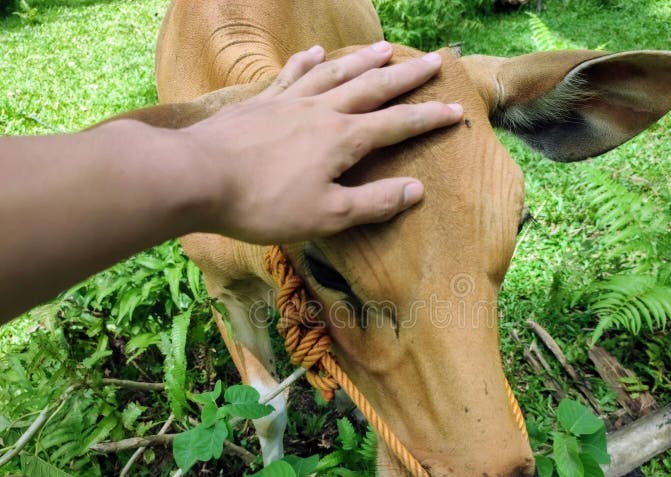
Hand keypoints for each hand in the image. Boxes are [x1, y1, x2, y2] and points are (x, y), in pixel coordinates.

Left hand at [181, 42, 463, 242]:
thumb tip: (417, 189)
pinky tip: (315, 52)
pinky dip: (307, 62)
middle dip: (406, 76)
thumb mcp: (327, 216)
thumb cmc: (264, 204)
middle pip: (372, 88)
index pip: (397, 125)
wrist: (197, 178)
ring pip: (335, 74)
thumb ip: (374, 202)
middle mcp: (321, 111)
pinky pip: (291, 75)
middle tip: (433, 60)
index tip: (456, 110)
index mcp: (343, 139)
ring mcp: (289, 102)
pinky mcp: (261, 103)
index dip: (428, 118)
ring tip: (385, 49)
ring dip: (362, 61)